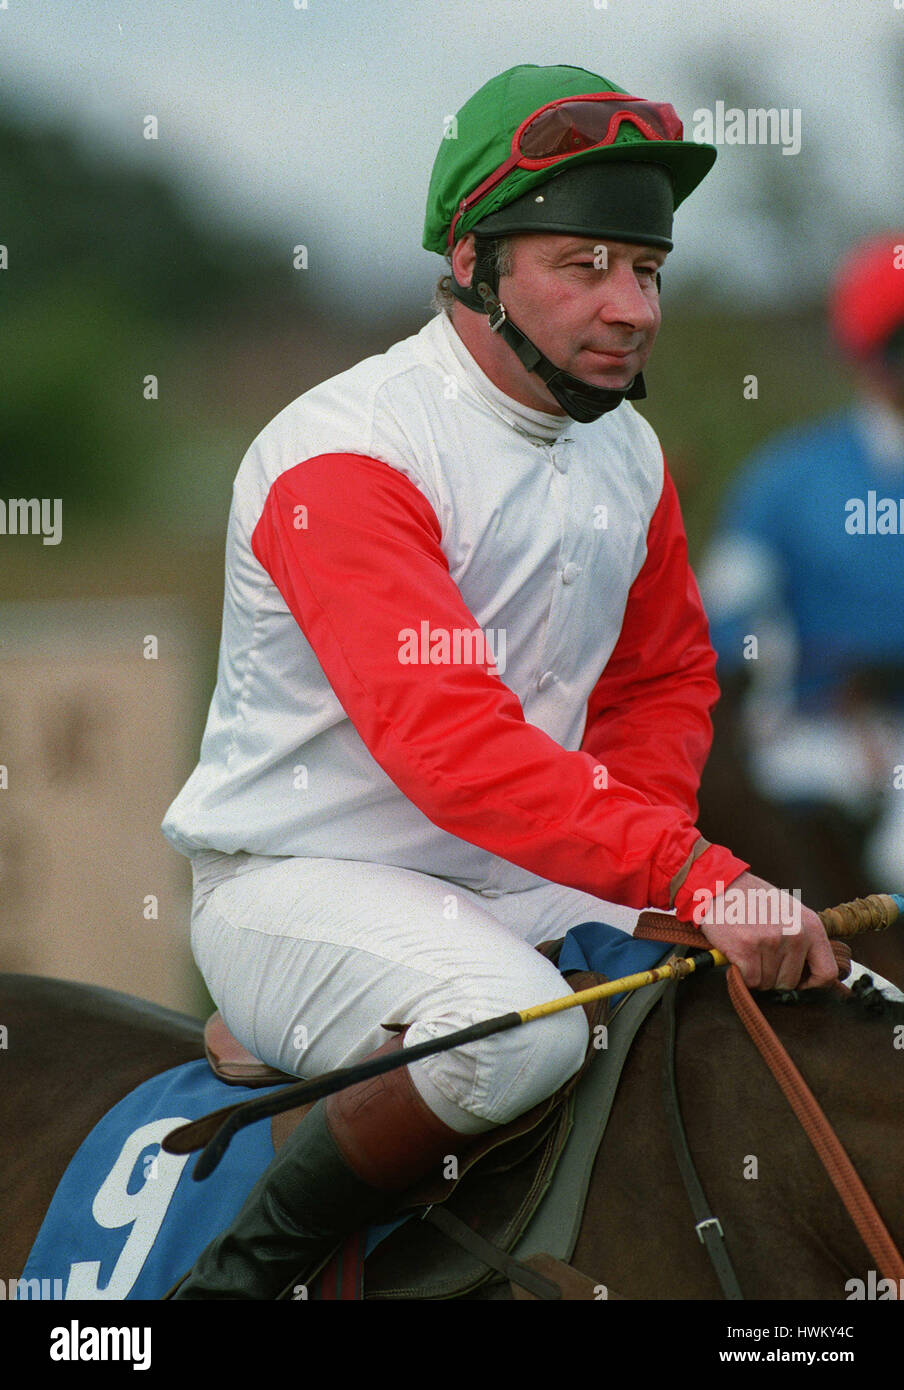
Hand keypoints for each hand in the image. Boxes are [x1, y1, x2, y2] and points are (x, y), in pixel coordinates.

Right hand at [694, 872, 836, 991]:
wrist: (719, 884)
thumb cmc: (753, 899)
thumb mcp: (790, 911)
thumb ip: (804, 938)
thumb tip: (812, 973)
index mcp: (811, 925)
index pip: (827, 972)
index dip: (811, 983)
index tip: (797, 980)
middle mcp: (795, 934)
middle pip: (790, 982)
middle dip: (774, 976)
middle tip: (761, 957)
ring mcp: (771, 942)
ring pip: (768, 983)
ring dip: (756, 973)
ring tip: (748, 950)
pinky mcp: (747, 949)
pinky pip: (750, 981)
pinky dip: (741, 974)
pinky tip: (737, 956)